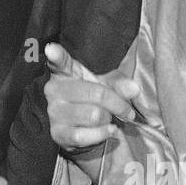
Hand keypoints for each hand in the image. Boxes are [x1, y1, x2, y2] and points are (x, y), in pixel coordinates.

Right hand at [43, 43, 138, 160]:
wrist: (83, 127)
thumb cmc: (94, 99)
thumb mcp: (108, 86)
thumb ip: (120, 84)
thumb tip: (134, 88)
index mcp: (66, 72)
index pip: (61, 61)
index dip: (56, 55)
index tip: (51, 49)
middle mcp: (55, 90)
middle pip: (96, 94)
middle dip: (118, 104)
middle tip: (127, 111)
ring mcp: (54, 111)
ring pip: (94, 116)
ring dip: (108, 120)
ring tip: (108, 119)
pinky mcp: (57, 133)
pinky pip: (84, 135)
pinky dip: (102, 134)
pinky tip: (108, 130)